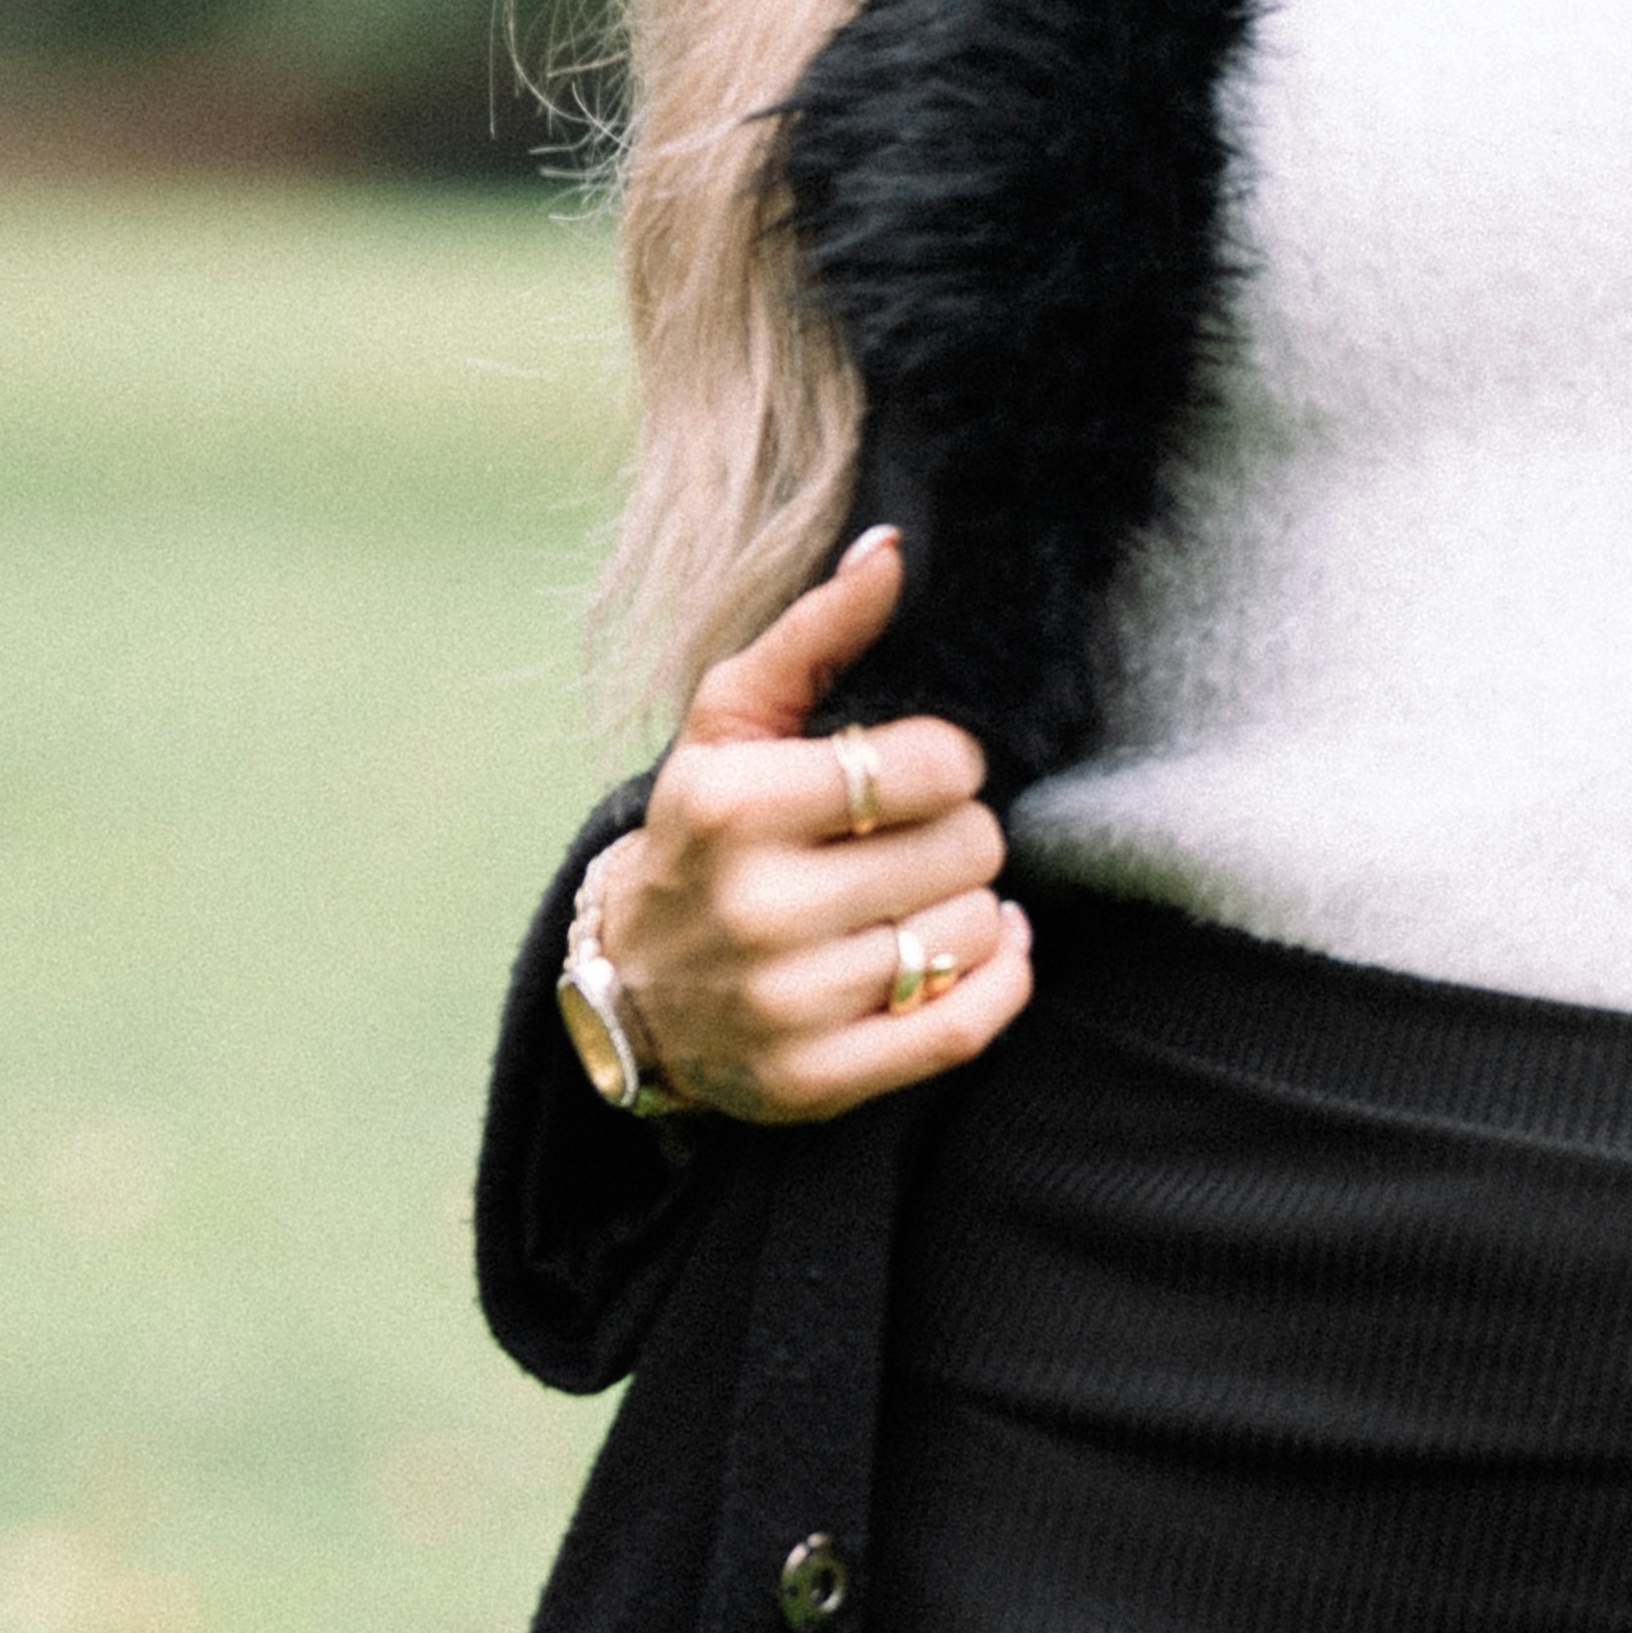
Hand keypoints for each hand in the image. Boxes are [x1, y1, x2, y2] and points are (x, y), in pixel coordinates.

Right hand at [586, 525, 1033, 1126]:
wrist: (631, 989)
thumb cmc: (702, 833)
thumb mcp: (732, 724)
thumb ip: (816, 633)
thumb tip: (894, 551)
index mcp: (732, 807)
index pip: (933, 765)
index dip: (948, 762)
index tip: (914, 774)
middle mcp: (755, 910)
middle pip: (967, 847)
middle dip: (958, 834)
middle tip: (913, 842)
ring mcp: (786, 1005)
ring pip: (974, 930)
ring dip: (970, 908)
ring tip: (918, 898)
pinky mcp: (816, 1081)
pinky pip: (966, 1024)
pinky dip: (1000, 979)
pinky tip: (979, 948)